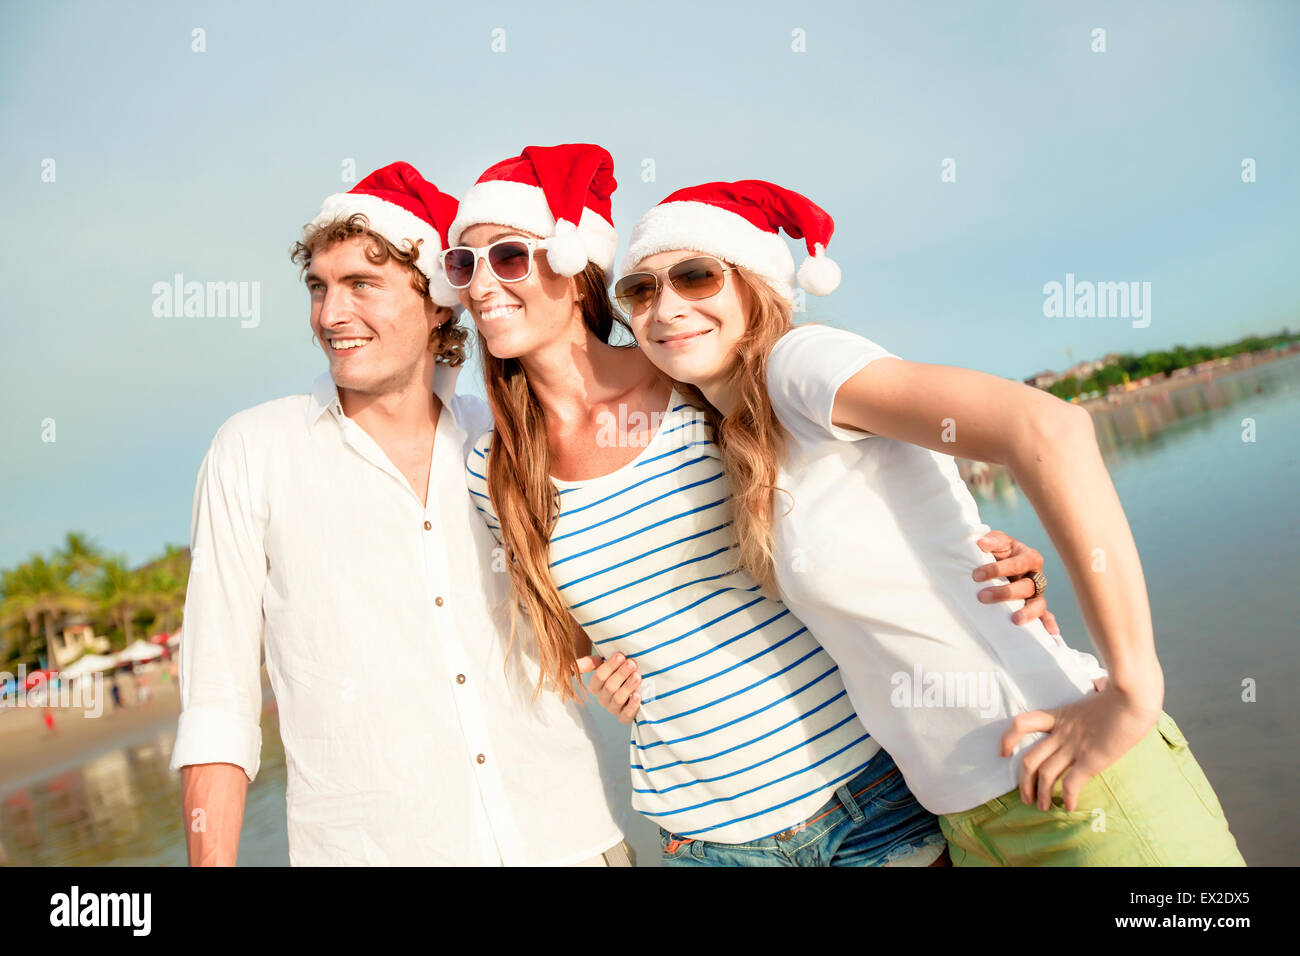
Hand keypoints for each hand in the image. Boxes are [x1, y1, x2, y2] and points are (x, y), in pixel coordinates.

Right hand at [576, 651, 640, 723]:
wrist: (639, 685)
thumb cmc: (619, 672)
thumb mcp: (604, 664)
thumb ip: (591, 662)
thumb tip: (572, 666)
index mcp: (595, 686)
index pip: (599, 676)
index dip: (610, 666)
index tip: (621, 656)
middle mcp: (602, 698)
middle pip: (609, 687)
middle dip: (621, 674)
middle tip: (632, 663)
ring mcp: (613, 709)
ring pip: (617, 699)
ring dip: (627, 687)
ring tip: (637, 676)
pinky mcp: (624, 717)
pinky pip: (626, 714)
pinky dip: (632, 705)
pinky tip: (638, 695)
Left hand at [973, 530, 1058, 633]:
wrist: (1002, 559)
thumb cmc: (1000, 550)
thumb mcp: (998, 541)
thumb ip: (992, 540)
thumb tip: (981, 544)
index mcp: (1029, 557)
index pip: (1017, 564)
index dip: (997, 569)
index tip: (976, 575)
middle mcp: (1036, 575)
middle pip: (1027, 586)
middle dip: (1005, 592)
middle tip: (982, 596)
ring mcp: (1037, 592)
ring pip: (1038, 603)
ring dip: (1027, 612)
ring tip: (1015, 620)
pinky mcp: (1035, 605)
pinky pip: (1045, 615)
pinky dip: (1048, 623)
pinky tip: (1050, 633)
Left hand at [999, 682, 1159, 810]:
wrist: (1134, 696)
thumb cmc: (1122, 692)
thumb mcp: (1098, 692)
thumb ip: (1091, 692)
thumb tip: (1098, 684)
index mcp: (1060, 716)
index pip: (1022, 723)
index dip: (1008, 738)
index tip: (1004, 752)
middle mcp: (1062, 733)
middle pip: (1029, 759)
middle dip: (1024, 782)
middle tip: (1025, 797)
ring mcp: (1075, 747)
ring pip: (1046, 775)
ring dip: (1041, 795)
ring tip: (1042, 807)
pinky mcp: (1091, 759)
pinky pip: (1071, 783)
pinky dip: (1068, 798)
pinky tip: (1069, 807)